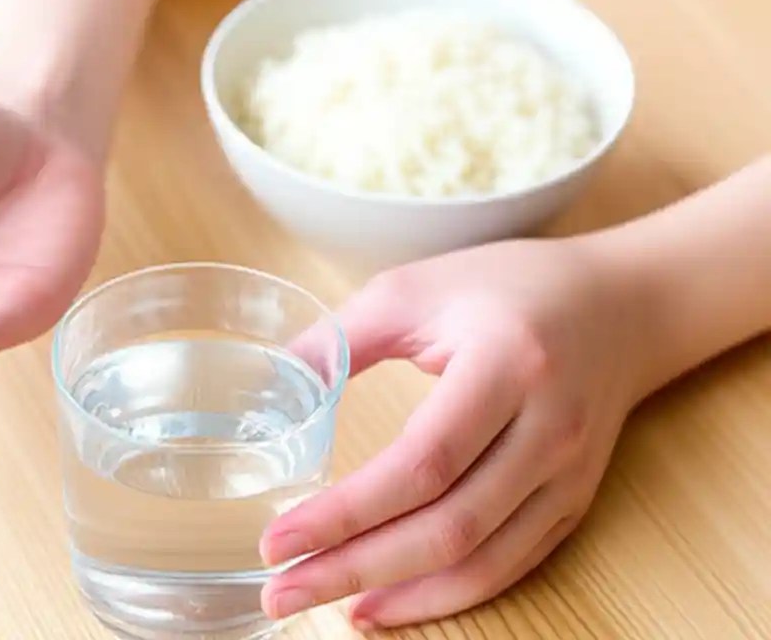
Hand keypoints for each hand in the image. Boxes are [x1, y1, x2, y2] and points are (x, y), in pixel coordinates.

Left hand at [260, 239, 649, 628]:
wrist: (624, 305)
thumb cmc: (509, 288)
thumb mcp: (416, 288)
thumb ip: (341, 337)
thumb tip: (268, 384)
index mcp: (506, 366)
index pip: (421, 463)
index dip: (346, 512)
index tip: (279, 538)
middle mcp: (546, 431)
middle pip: (447, 527)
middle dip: (354, 568)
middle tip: (279, 590)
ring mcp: (566, 476)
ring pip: (479, 560)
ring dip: (395, 595)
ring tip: (318, 603)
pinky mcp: (571, 502)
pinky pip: (508, 566)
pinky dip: (446, 595)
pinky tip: (386, 603)